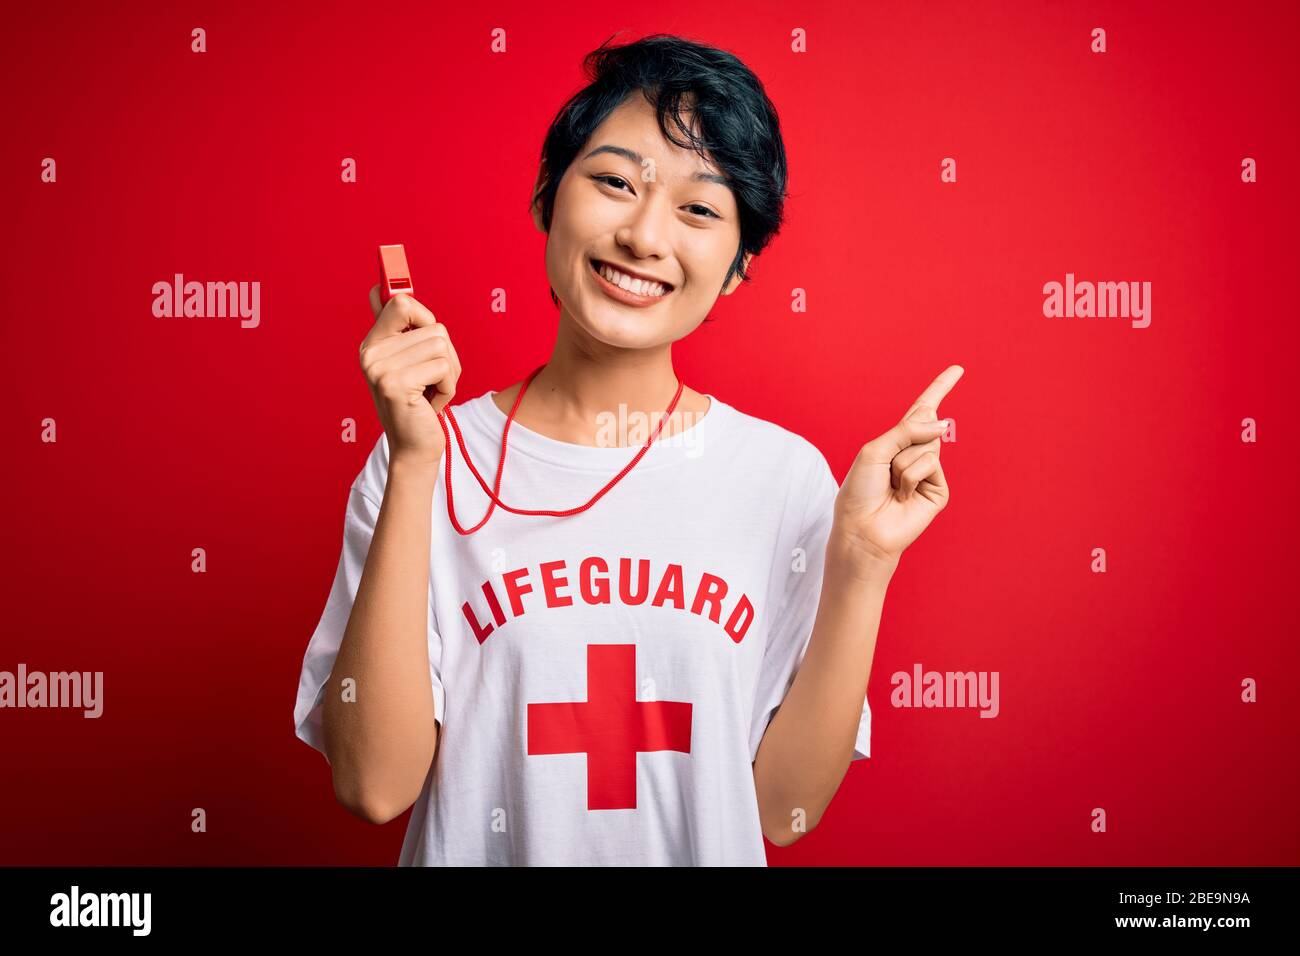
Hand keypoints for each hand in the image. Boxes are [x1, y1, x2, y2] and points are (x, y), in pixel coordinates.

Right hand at [359, 284, 461, 467]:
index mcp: (372, 343)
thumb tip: (382, 288)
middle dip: (445, 355)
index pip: (398, 301)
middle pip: (433, 325)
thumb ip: (398, 328)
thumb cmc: (416, 404)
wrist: (414, 448)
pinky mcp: (395, 384)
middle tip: (430, 380)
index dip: (423, 313)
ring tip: (430, 392)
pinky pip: (444, 367)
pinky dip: (448, 388)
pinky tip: (430, 404)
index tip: (425, 329)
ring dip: (449, 374)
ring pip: (441, 345)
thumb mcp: (407, 362)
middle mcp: (370, 353)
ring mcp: (379, 368)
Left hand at [832, 365, 963, 571]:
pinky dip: (910, 476)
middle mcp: (915, 455)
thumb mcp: (875, 450)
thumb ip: (907, 431)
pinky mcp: (938, 490)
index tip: (957, 370)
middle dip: (908, 435)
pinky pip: (929, 463)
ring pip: (925, 446)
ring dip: (901, 463)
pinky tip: (902, 495)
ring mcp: (929, 473)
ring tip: (891, 484)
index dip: (939, 389)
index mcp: (897, 443)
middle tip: (887, 467)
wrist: (862, 528)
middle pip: (925, 424)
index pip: (921, 412)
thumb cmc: (860, 491)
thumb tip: (944, 425)